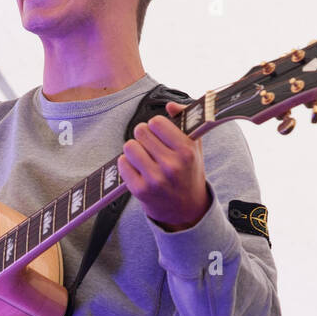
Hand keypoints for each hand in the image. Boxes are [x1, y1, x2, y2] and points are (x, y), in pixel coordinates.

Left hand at [118, 101, 210, 230]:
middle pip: (141, 131)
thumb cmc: (188, 173)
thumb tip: (170, 105)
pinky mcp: (141, 191)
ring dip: (134, 149)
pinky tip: (136, 168)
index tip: (159, 133)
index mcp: (187, 152)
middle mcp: (172, 166)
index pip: (156, 122)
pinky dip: (126, 163)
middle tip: (149, 145)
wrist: (185, 210)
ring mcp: (155, 180)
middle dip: (143, 135)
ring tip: (143, 156)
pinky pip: (122, 164)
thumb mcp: (195, 147)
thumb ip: (185, 121)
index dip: (156, 125)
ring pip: (129, 146)